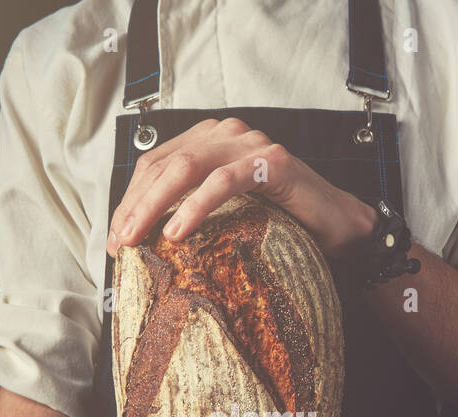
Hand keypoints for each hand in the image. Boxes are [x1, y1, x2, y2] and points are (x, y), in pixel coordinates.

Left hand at [106, 117, 376, 260]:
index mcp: (211, 141)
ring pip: (186, 167)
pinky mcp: (273, 161)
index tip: (115, 237)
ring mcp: (250, 144)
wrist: (342, 232)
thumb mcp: (227, 219)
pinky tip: (177, 232)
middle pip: (164, 163)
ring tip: (139, 238)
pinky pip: (224, 181)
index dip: (130, 199)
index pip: (156, 164)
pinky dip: (196, 207)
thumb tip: (142, 240)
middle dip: (135, 205)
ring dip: (155, 205)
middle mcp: (228, 134)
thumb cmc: (284, 228)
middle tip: (119, 242)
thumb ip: (191, 213)